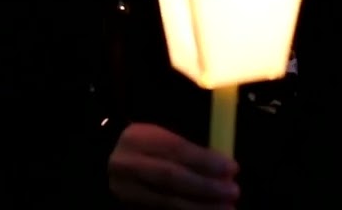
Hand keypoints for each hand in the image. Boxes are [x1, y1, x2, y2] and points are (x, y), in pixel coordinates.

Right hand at [108, 123, 240, 208]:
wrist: (108, 163)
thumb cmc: (146, 147)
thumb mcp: (162, 138)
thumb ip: (190, 150)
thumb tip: (225, 168)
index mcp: (138, 138)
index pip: (176, 149)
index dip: (206, 160)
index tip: (232, 168)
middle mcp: (127, 164)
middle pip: (171, 177)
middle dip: (206, 187)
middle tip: (233, 191)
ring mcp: (126, 190)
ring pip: (167, 202)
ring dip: (200, 207)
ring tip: (226, 208)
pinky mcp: (130, 208)